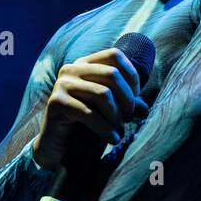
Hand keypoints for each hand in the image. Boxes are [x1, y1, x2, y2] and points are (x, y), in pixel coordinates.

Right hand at [32, 47, 147, 169]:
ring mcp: (62, 84)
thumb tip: (144, 108)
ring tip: (119, 131)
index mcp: (84, 63)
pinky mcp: (56, 102)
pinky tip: (112, 139)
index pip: (115, 55)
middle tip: (128, 119)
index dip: (131, 76)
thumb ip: (126, 104)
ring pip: (103, 94)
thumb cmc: (86, 124)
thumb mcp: (109, 110)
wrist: (57, 145)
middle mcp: (71, 69)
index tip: (134, 99)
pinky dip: (106, 129)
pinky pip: (89, 113)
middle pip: (112, 74)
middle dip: (127, 100)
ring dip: (117, 117)